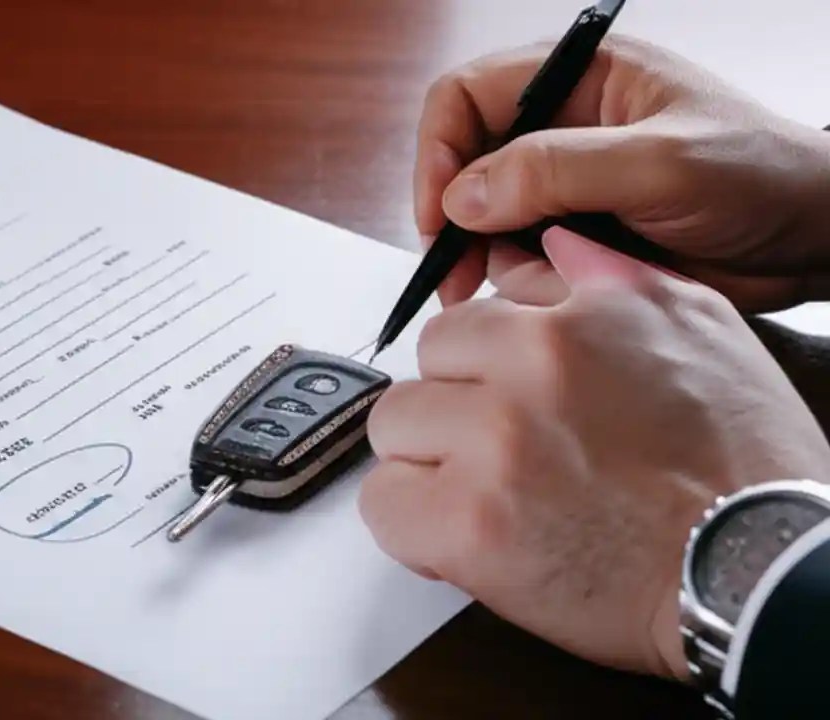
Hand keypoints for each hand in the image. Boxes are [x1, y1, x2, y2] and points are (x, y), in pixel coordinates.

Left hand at [358, 227, 829, 678]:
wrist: (760, 570)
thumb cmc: (741, 462)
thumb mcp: (695, 326)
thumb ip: (604, 273)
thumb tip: (543, 241)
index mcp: (569, 322)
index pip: (464, 319)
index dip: (480, 368)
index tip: (501, 402)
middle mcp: (524, 371)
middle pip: (422, 371)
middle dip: (451, 413)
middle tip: (501, 456)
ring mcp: (490, 447)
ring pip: (394, 430)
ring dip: (427, 465)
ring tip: (488, 496)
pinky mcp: (467, 525)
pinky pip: (382, 506)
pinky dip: (411, 526)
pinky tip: (463, 536)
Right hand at [414, 35, 829, 311]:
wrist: (812, 240)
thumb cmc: (759, 178)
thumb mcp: (659, 165)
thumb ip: (557, 169)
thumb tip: (463, 195)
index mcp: (578, 76)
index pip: (466, 95)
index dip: (439, 152)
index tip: (440, 216)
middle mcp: (561, 123)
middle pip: (464, 157)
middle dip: (452, 215)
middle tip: (455, 274)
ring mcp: (566, 180)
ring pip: (483, 213)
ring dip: (482, 253)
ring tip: (503, 290)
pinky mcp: (576, 229)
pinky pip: (517, 249)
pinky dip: (513, 276)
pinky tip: (537, 294)